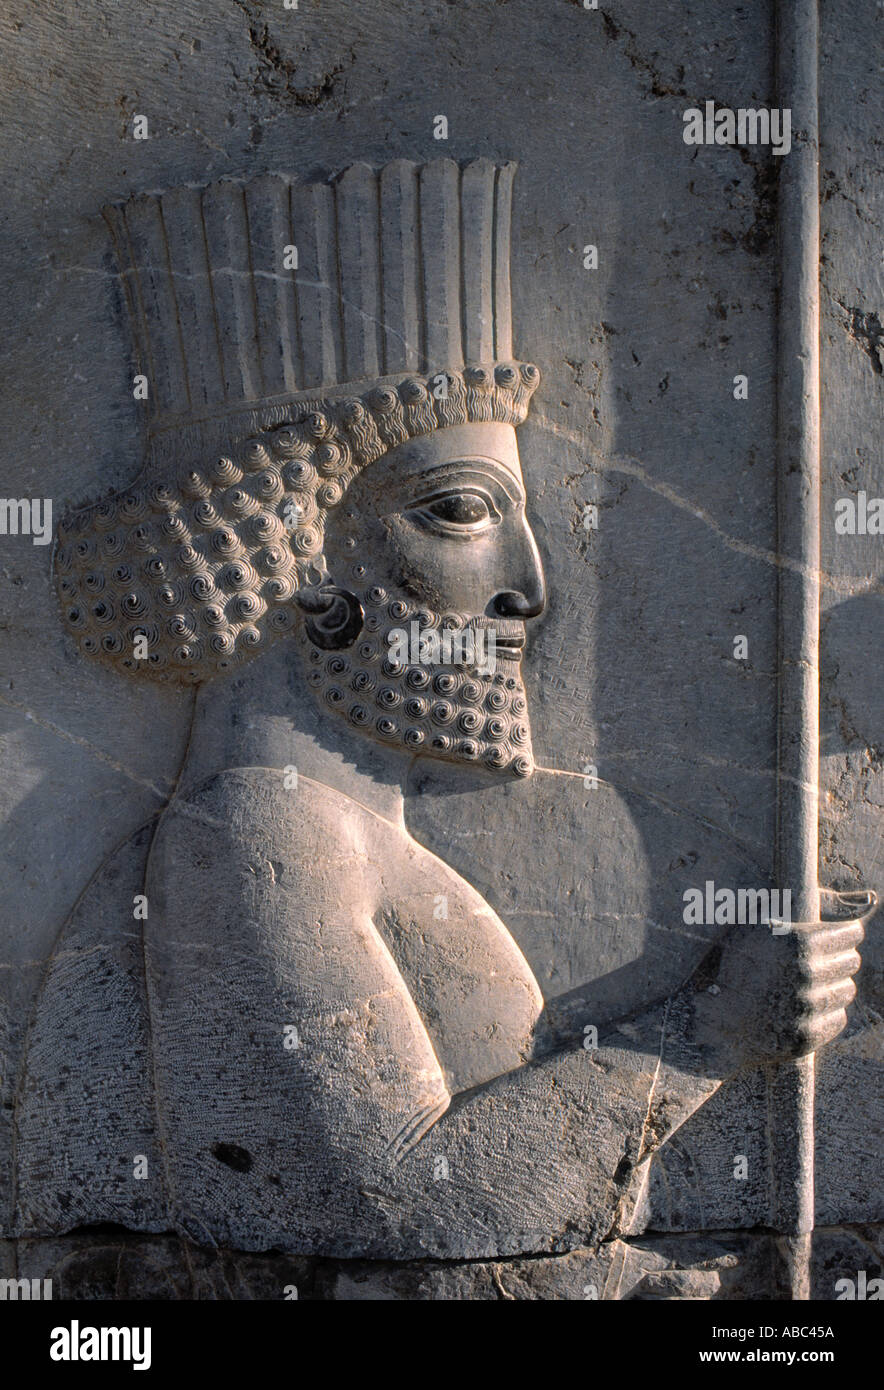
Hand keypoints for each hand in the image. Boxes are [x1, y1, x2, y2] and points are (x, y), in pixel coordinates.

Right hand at [690, 891, 873, 1072]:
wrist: (711, 1022)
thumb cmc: (726, 968)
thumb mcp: (746, 927)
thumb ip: (774, 907)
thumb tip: (797, 889)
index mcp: (797, 943)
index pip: (849, 935)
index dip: (849, 933)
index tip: (848, 934)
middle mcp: (809, 974)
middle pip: (852, 962)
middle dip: (842, 957)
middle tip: (826, 959)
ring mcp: (810, 1007)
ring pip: (846, 990)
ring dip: (835, 985)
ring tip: (814, 984)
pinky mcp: (810, 1034)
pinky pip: (837, 1018)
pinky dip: (827, 1012)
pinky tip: (806, 1007)